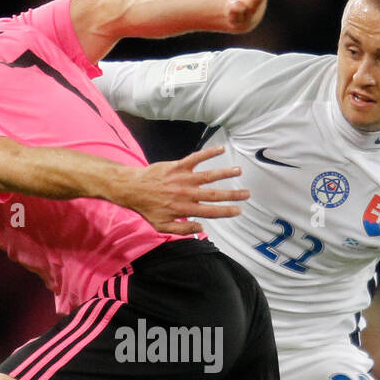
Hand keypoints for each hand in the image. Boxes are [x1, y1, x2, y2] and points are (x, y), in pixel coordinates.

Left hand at [117, 146, 246, 234]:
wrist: (132, 189)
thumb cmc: (148, 208)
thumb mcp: (163, 226)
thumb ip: (183, 229)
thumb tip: (201, 229)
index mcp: (185, 209)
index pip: (211, 212)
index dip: (226, 212)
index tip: (239, 210)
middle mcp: (187, 194)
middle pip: (215, 195)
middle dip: (232, 195)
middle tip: (247, 194)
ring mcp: (183, 179)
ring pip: (209, 176)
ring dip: (225, 173)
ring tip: (239, 171)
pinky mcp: (178, 166)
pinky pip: (196, 158)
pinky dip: (209, 153)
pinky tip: (221, 149)